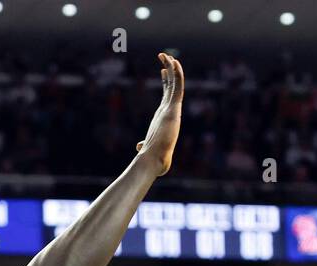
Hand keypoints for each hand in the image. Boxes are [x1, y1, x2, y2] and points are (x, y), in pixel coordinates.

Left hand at [135, 52, 183, 175]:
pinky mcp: (174, 109)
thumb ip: (144, 144)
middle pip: (172, 85)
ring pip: (175, 83)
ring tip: (166, 55)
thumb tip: (138, 147)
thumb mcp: (148, 147)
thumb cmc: (153, 157)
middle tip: (165, 57)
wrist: (154, 160)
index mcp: (165, 116)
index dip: (167, 82)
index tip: (163, 70)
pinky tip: (174, 63)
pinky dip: (177, 74)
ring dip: (172, 68)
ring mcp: (173, 109)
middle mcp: (170, 111)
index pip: (168, 95)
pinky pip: (177, 87)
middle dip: (169, 70)